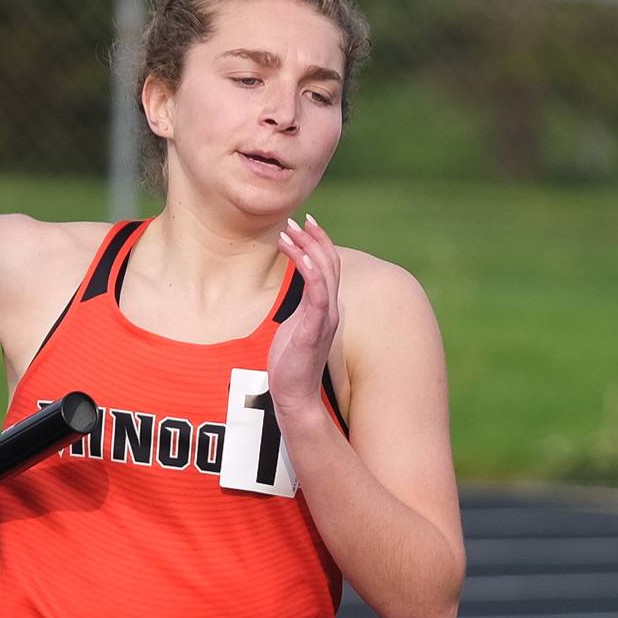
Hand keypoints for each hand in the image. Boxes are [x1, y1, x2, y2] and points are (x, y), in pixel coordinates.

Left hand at [269, 214, 340, 412]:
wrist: (295, 396)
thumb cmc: (291, 364)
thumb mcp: (295, 328)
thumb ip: (300, 308)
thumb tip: (293, 291)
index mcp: (325, 307)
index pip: (329, 266)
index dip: (320, 242)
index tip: (305, 223)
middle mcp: (330, 309)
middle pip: (330, 263)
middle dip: (312, 238)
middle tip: (294, 220)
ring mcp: (325, 318)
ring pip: (325, 273)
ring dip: (307, 249)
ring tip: (288, 233)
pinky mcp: (314, 329)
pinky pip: (318, 294)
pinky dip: (313, 272)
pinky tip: (301, 257)